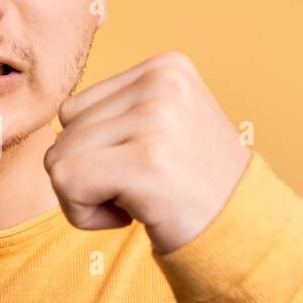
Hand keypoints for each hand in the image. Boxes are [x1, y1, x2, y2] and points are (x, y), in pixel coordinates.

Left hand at [44, 52, 252, 253]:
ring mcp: (156, 119)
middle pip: (64, 131)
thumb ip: (116, 113)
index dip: (93, 152)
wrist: (246, 235)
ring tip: (137, 201)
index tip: (141, 170)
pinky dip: (83, 214)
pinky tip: (129, 216)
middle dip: (88, 175)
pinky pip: (66, 183)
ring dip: (86, 196)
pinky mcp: (146, 160)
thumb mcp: (163, 126)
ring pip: (59, 158)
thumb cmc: (191, 189)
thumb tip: (57, 118)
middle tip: (140, 192)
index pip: (74, 108)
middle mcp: (162, 82)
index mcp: (165, 67)